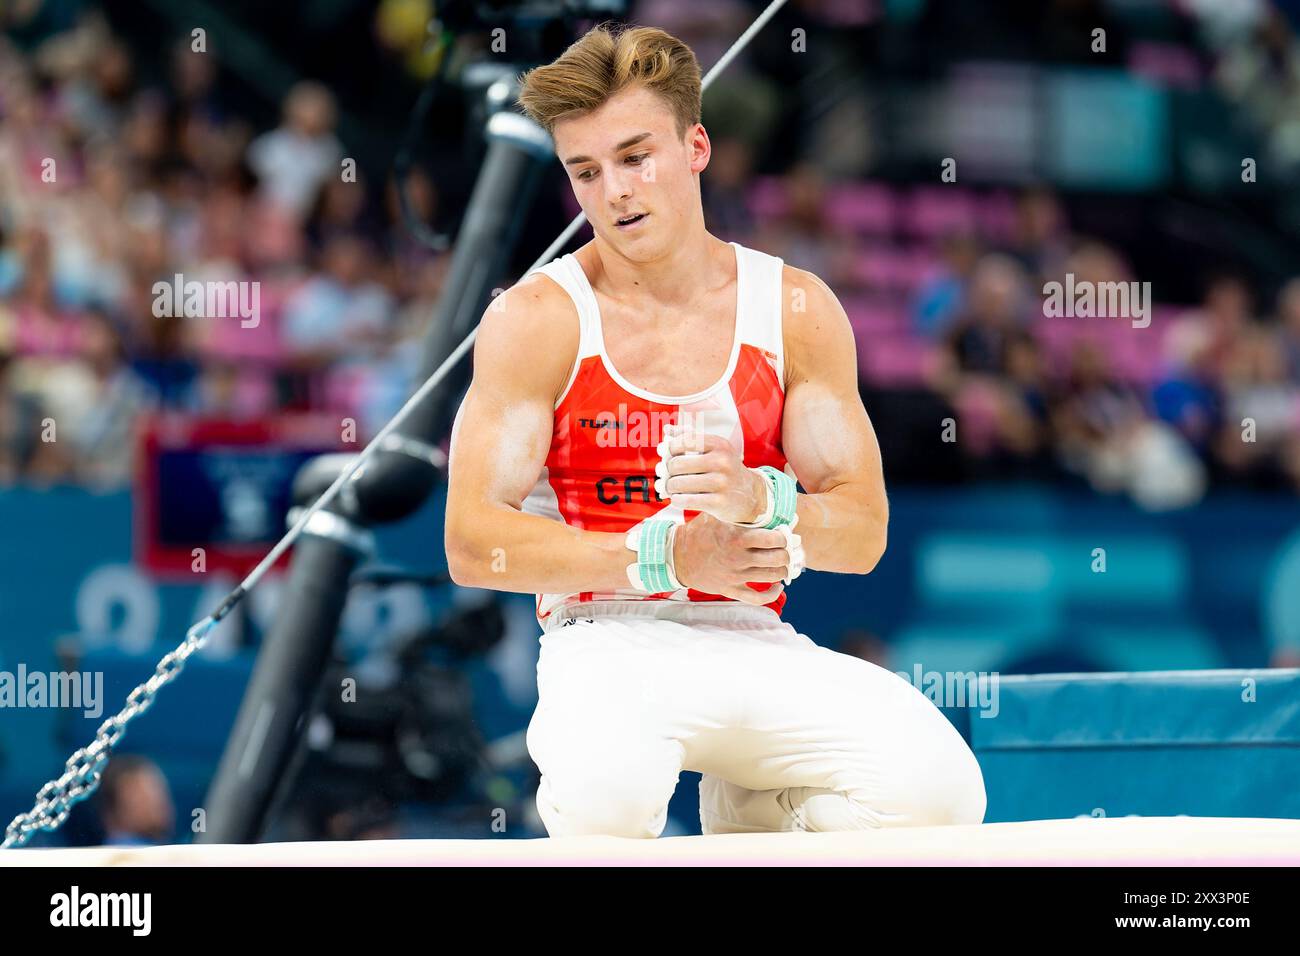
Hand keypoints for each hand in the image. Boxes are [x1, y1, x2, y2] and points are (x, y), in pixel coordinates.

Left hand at [656, 431, 766, 524]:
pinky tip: (678, 498)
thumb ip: (690, 437)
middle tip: (667, 475)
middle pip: (677, 464)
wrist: (750, 494)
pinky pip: (685, 500)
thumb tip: (667, 429)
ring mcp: (721, 482)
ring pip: (678, 483)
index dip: (670, 449)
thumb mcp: (715, 449)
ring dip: (669, 487)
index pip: (684, 441)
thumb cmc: (725, 469)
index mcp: (719, 444)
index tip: (669, 455)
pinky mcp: (718, 503)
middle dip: (667, 471)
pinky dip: (676, 500)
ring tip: (671, 487)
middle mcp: (722, 461)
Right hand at [672, 512, 787, 604]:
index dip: (783, 536)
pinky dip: (772, 593)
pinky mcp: (730, 589)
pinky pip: (758, 598)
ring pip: (772, 576)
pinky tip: (776, 585)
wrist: (677, 556)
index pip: (774, 539)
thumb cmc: (699, 532)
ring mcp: (735, 576)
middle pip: (778, 558)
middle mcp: (738, 558)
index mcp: (737, 537)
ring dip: (782, 570)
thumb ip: (739, 511)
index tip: (782, 534)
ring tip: (782, 564)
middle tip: (785, 549)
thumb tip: (765, 503)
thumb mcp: (716, 514)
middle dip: (786, 553)